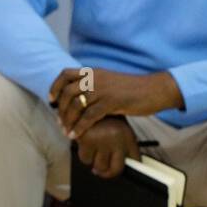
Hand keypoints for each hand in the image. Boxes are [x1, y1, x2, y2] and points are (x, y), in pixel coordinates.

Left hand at [49, 67, 183, 138]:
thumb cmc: (132, 89)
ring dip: (68, 120)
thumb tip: (78, 98)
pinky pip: (89, 116)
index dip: (55, 86)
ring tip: (66, 131)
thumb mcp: (109, 82)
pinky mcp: (111, 102)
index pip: (66, 73)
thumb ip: (93, 86)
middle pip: (68, 92)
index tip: (51, 99)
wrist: (154, 89)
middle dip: (60, 109)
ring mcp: (103, 89)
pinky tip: (76, 135)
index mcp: (94, 72)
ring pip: (76, 105)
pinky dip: (79, 127)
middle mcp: (95, 78)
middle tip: (60, 121)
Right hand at [74, 116, 140, 178]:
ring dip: (94, 163)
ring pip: (99, 167)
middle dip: (107, 172)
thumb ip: (121, 146)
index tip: (120, 169)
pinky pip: (86, 159)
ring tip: (93, 152)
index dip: (129, 167)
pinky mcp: (89, 140)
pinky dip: (84, 155)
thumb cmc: (101, 117)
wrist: (85, 101)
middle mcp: (118, 139)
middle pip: (116, 169)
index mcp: (129, 135)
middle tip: (102, 169)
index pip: (136, 161)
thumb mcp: (117, 128)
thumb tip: (124, 165)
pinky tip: (85, 145)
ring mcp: (104, 140)